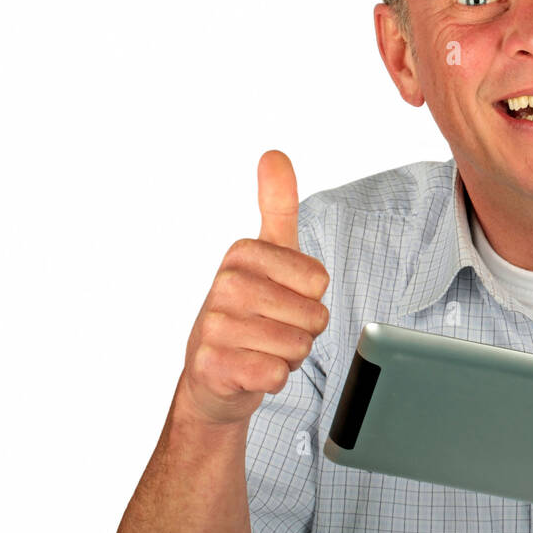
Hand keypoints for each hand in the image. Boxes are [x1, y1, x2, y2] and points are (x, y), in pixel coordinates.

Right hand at [177, 150, 330, 426]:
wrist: (214, 374)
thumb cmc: (252, 310)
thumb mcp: (269, 253)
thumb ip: (276, 204)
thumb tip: (274, 154)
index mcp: (242, 254)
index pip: (319, 280)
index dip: (311, 299)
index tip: (282, 299)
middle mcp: (224, 285)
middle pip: (313, 315)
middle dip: (303, 331)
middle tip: (272, 329)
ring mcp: (214, 326)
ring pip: (297, 346)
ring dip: (288, 356)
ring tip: (261, 348)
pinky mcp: (213, 365)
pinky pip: (276, 374)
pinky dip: (273, 378)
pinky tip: (250, 371)